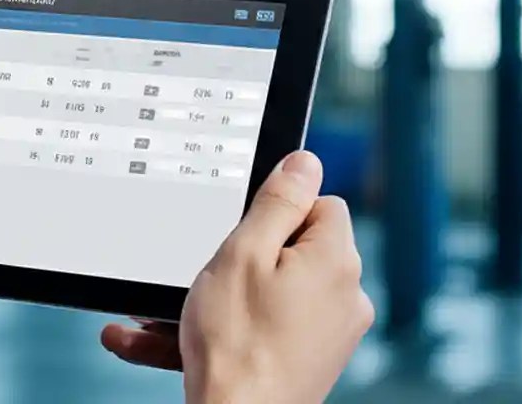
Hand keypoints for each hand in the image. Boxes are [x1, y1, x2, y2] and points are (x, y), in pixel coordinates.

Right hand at [101, 152, 373, 403]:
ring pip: (273, 290)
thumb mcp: (244, 252)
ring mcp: (332, 332)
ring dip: (224, 296)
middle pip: (295, 246)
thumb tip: (306, 162)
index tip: (241, 235)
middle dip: (246, 255)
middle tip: (209, 275)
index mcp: (335, 260)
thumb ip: (278, 202)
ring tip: (176, 315)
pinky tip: (177, 340)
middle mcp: (346, 295)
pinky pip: (267, 326)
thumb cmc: (236, 343)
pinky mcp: (313, 360)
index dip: (274, 212)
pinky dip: (230, 328)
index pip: (318, 203)